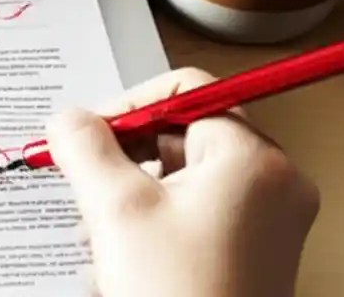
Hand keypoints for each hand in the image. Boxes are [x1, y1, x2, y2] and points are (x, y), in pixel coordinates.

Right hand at [46, 68, 319, 296]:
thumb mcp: (115, 207)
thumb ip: (84, 146)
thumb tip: (68, 118)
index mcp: (255, 160)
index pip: (187, 91)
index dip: (129, 105)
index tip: (89, 131)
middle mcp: (275, 184)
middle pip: (184, 133)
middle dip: (126, 158)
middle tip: (87, 180)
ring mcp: (268, 220)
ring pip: (184, 176)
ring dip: (133, 192)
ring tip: (101, 228)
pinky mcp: (253, 250)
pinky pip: (197, 211)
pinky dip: (154, 220)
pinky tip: (121, 253)